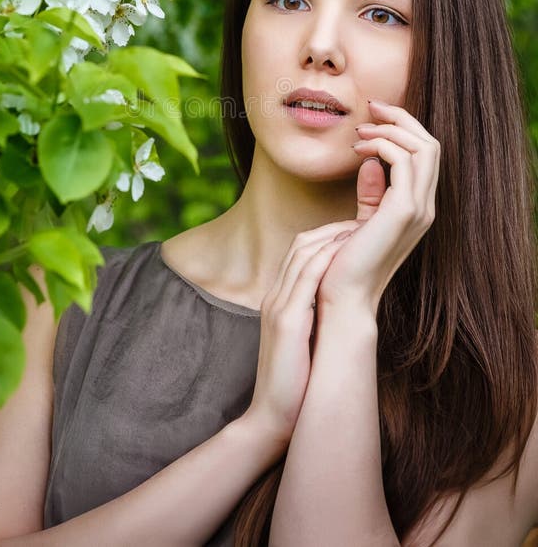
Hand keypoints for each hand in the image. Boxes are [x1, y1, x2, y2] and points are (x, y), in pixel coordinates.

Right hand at [244, 222, 361, 446]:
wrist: (272, 418)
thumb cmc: (295, 384)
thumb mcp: (304, 341)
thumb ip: (314, 317)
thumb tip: (342, 304)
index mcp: (279, 300)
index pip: (299, 252)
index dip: (328, 235)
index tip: (356, 229)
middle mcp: (275, 297)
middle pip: (300, 244)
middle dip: (332, 226)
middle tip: (364, 219)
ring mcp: (278, 306)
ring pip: (302, 252)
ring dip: (333, 235)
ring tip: (361, 228)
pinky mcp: (286, 320)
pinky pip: (306, 276)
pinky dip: (327, 257)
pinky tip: (348, 250)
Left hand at [317, 99, 439, 315]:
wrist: (343, 295)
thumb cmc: (347, 261)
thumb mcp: (363, 220)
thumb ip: (371, 193)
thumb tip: (370, 163)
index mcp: (418, 208)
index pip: (426, 155)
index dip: (404, 129)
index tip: (374, 116)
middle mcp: (426, 207)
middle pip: (431, 145)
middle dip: (401, 119)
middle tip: (371, 109)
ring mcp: (419, 210)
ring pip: (423, 148)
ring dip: (390, 130)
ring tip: (360, 131)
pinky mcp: (404, 211)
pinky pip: (403, 161)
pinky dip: (381, 146)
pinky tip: (358, 151)